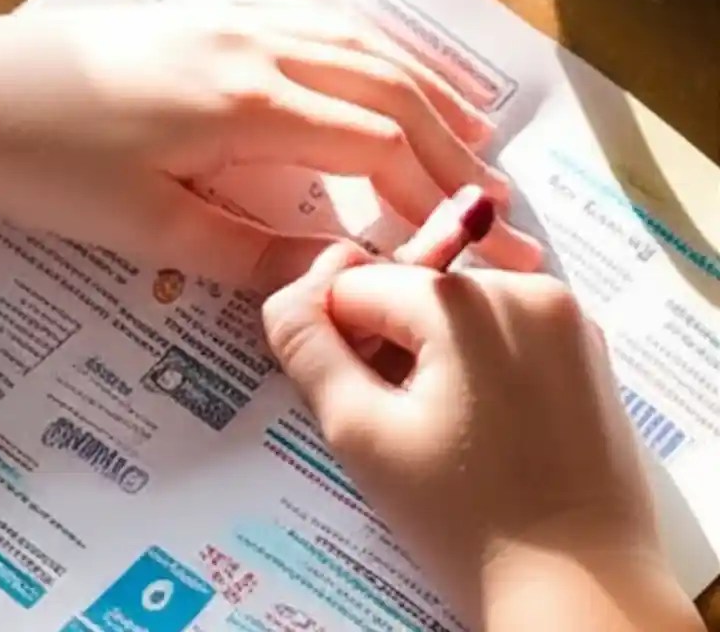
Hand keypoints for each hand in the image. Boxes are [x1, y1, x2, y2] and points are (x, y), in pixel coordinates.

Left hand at [0, 4, 541, 289]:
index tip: (483, 247)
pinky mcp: (205, 16)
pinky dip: (364, 49)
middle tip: (496, 200)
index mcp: (251, 108)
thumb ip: (249, 254)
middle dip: (451, 147)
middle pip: (387, 88)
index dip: (438, 199)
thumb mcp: (148, 228)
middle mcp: (258, 49)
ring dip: (419, 88)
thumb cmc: (47, 166)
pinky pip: (313, 21)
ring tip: (463, 131)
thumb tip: (330, 276)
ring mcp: (232, 22)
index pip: (378, 148)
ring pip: (359, 42)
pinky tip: (370, 70)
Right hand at [261, 246, 700, 629]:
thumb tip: (287, 295)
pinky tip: (479, 429)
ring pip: (456, 315)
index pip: (353, 286)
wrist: (581, 592)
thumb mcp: (359, 432)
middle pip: (410, 294)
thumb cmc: (466, 520)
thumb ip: (306, 348)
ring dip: (430, 358)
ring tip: (440, 436)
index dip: (333, 341)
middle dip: (386, 348)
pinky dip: (477, 366)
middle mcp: (526, 287)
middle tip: (392, 427)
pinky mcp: (590, 354)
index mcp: (464, 299)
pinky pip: (505, 334)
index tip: (350, 404)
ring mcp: (568, 319)